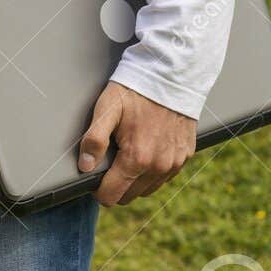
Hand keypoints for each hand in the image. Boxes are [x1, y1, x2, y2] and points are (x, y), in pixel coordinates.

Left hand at [77, 82, 196, 206]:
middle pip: (128, 196)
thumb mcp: (107, 109)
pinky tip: (146, 152)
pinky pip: (164, 177)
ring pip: (147, 189)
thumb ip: (94, 140)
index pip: (111, 196)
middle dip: (115, 185)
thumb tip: (85, 166)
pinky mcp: (185, 156)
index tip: (95, 176)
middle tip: (110, 162)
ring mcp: (174, 163)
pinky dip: (153, 172)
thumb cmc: (136, 91)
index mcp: (137, 158)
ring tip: (128, 155)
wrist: (172, 75)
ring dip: (135, 180)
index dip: (98, 189)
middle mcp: (158, 166)